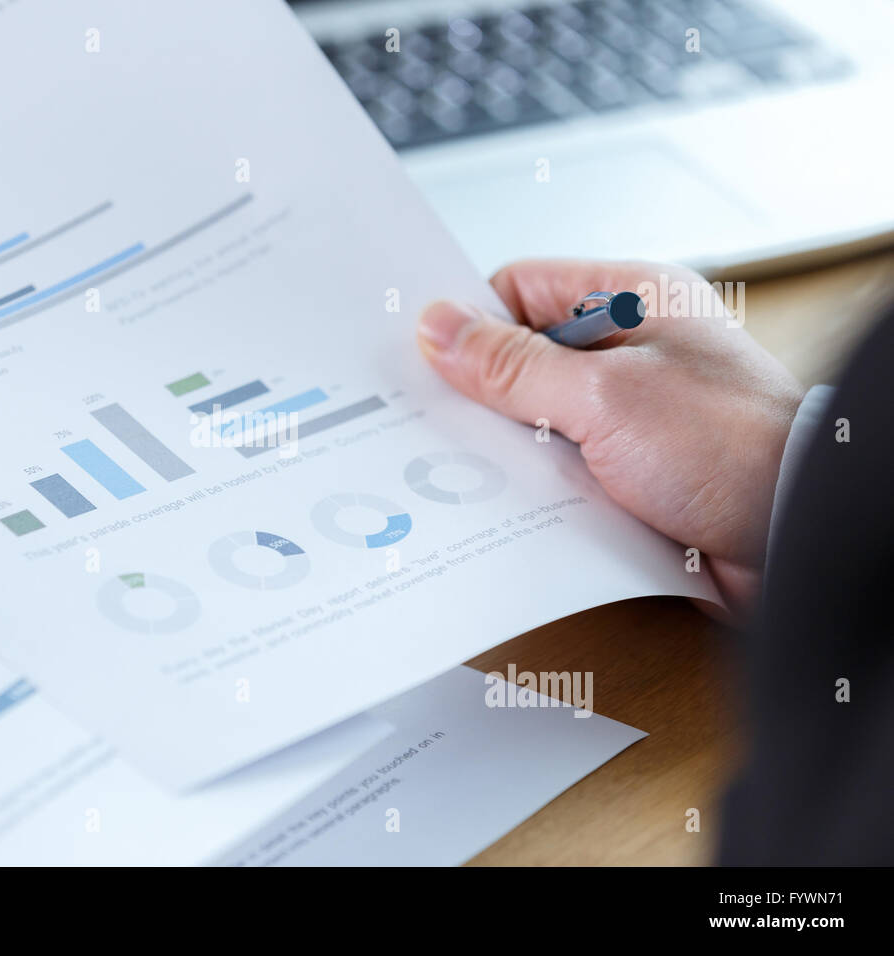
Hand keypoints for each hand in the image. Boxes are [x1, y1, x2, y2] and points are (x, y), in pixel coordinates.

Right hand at [417, 259, 803, 612]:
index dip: (473, 322)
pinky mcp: (636, 468)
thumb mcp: (602, 397)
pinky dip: (542, 485)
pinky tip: (524, 504)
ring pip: (539, 417)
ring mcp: (634, 411)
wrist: (799, 536)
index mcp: (632, 300)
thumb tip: (440, 329)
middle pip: (525, 357)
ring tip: (489, 469)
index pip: (521, 289)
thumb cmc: (732, 446)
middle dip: (486, 394)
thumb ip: (513, 364)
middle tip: (444, 422)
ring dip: (515, 447)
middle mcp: (632, 351)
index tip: (430, 361)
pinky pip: (564, 465)